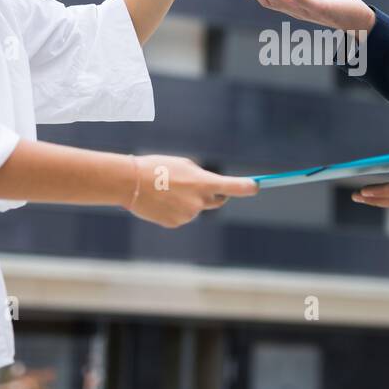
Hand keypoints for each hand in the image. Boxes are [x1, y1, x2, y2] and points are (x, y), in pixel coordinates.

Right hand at [125, 155, 258, 227]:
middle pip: (217, 201)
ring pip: (196, 208)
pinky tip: (162, 201)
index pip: (233, 187)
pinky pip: (183, 216)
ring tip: (168, 190)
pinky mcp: (176, 223)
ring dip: (189, 201)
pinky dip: (176, 209)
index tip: (256, 186)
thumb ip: (202, 177)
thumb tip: (209, 188)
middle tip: (199, 185)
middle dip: (214, 194)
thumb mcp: (184, 165)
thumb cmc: (158, 167)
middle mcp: (199, 202)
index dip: (247, 187)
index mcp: (203, 183)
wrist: (131, 183)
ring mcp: (188, 215)